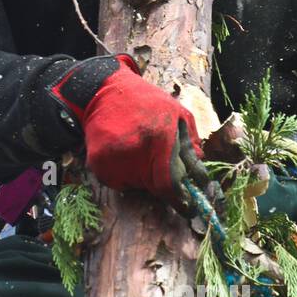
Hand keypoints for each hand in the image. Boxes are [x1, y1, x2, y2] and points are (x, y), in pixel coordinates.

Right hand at [49, 53, 210, 211]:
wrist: (104, 90)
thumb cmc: (146, 101)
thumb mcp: (177, 113)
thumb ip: (191, 143)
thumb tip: (199, 173)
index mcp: (160, 137)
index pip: (168, 183)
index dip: (178, 199)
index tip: (185, 206)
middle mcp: (135, 150)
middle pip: (152, 186)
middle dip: (159, 182)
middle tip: (156, 164)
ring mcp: (114, 158)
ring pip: (134, 185)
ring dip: (140, 176)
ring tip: (137, 151)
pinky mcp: (97, 162)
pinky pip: (116, 181)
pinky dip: (122, 174)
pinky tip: (122, 154)